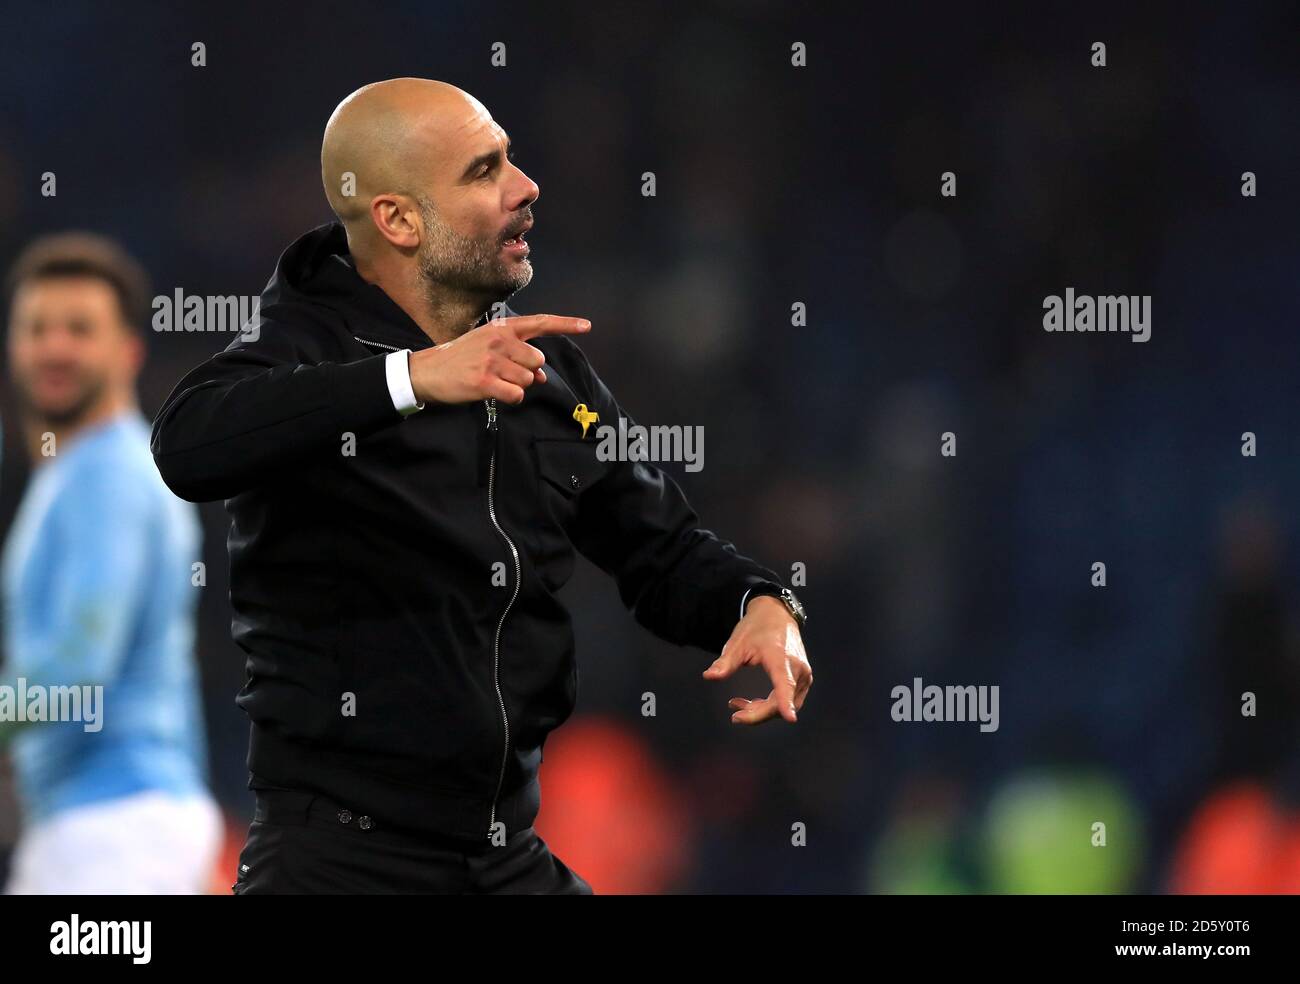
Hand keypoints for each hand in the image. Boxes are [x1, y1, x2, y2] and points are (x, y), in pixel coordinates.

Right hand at [408, 314, 590, 404]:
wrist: (428, 371)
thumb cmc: (462, 359)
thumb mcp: (489, 348)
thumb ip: (518, 356)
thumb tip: (542, 376)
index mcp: (502, 327)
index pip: (540, 322)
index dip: (566, 324)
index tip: (587, 326)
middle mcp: (499, 340)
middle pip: (537, 361)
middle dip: (526, 372)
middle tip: (502, 372)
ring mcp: (493, 360)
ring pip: (528, 380)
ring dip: (516, 386)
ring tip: (492, 380)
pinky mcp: (486, 381)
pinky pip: (517, 395)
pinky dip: (510, 398)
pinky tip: (493, 392)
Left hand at [703, 595, 811, 724]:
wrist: (777, 614)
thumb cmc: (758, 627)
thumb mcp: (738, 643)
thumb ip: (725, 663)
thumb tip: (709, 676)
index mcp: (781, 658)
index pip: (785, 684)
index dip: (786, 703)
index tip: (790, 718)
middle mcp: (797, 669)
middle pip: (780, 703)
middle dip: (757, 714)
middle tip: (734, 715)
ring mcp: (802, 676)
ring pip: (783, 705)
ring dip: (761, 711)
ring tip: (737, 704)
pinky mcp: (802, 679)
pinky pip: (786, 699)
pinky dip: (768, 705)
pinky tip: (749, 703)